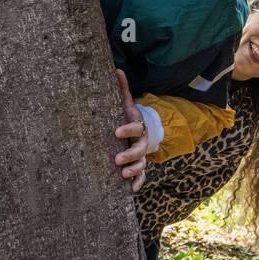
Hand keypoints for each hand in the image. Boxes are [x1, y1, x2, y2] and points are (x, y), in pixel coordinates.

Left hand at [113, 69, 147, 192]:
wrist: (142, 129)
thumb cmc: (128, 116)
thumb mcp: (125, 103)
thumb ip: (122, 89)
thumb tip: (116, 69)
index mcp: (138, 126)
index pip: (135, 127)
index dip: (127, 130)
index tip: (116, 132)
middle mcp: (142, 142)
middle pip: (139, 149)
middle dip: (129, 154)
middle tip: (117, 159)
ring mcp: (142, 155)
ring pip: (141, 164)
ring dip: (133, 170)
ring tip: (123, 174)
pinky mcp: (140, 166)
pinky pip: (142, 176)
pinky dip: (138, 182)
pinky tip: (131, 189)